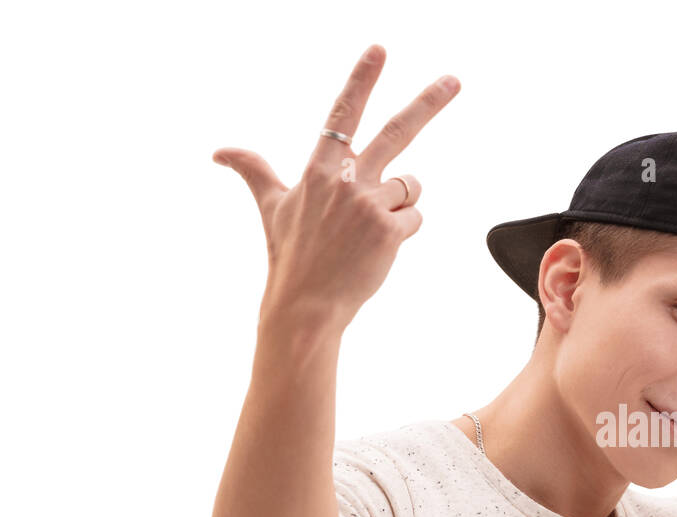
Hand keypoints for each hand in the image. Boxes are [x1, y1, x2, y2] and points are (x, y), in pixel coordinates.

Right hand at [212, 44, 459, 335]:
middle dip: (429, 102)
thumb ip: (253, 171)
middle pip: (397, 132)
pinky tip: (378, 247)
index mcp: (319, 169)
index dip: (362, 79)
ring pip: (409, 187)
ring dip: (398, 203)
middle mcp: (346, 180)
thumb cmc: (290, 256)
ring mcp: (369, 205)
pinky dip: (403, 230)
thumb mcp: (271, 207)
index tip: (380, 49)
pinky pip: (415, 218)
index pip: (343, 114)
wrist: (306, 305)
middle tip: (455, 79)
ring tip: (367, 230)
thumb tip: (218, 151)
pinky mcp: (390, 231)